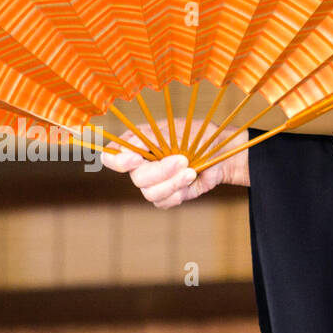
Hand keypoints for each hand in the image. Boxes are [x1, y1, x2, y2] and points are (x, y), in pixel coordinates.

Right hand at [98, 120, 249, 208]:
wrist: (221, 154)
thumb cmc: (196, 136)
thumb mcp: (172, 129)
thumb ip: (149, 136)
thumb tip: (129, 142)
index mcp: (136, 146)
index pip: (111, 158)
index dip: (118, 161)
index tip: (136, 158)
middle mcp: (140, 167)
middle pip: (136, 178)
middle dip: (161, 171)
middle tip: (183, 160)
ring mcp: (154, 184)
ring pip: (150, 193)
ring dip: (173, 182)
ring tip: (191, 171)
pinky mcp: (168, 196)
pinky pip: (163, 202)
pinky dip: (178, 192)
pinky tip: (191, 180)